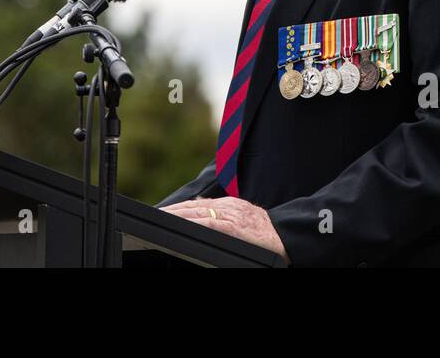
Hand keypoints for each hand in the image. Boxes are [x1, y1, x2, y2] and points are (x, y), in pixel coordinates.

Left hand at [161, 197, 288, 262]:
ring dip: (177, 216)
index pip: (195, 205)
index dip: (176, 208)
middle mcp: (227, 207)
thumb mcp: (242, 215)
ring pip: (197, 213)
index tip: (160, 212)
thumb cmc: (264, 230)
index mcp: (227, 205)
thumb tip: (199, 210)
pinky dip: (195, 223)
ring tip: (161, 219)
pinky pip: (210, 224)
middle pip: (192, 208)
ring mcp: (231, 215)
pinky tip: (183, 225)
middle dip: (172, 212)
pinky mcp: (235, 227)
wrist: (285, 235)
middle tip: (154, 215)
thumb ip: (222, 213)